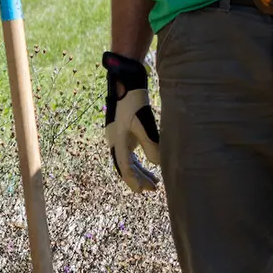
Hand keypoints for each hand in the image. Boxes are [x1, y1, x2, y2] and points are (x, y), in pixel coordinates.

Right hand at [102, 52, 160, 192]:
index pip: (124, 167)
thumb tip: (157, 163)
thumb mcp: (144, 125)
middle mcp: (115, 140)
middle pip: (125, 166)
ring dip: (140, 170)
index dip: (134, 181)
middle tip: (153, 188)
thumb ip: (151, 145)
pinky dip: (139, 160)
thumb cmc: (134, 102)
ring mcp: (119, 136)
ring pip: (128, 160)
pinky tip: (150, 163)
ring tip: (154, 180)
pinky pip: (130, 151)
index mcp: (117, 141)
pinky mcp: (124, 130)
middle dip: (138, 178)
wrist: (125, 82)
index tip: (143, 190)